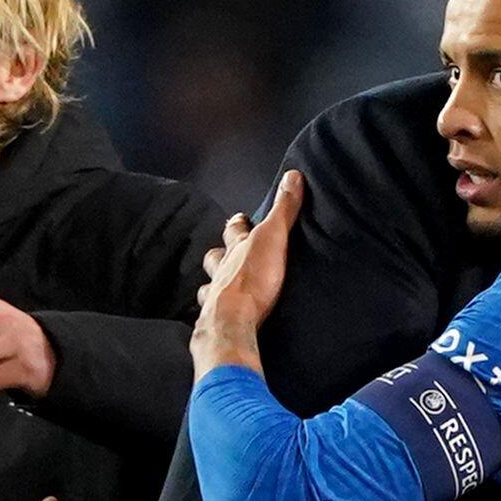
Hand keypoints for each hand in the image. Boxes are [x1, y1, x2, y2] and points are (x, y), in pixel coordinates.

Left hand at [192, 171, 302, 373]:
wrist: (232, 323)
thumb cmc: (252, 281)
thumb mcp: (273, 239)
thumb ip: (284, 210)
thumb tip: (292, 176)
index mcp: (235, 250)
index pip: (235, 230)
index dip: (238, 223)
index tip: (240, 216)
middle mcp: (220, 272)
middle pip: (215, 257)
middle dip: (219, 253)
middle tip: (224, 252)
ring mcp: (215, 298)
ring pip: (208, 287)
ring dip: (214, 285)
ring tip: (219, 288)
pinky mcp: (217, 323)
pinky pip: (213, 317)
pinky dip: (215, 316)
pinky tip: (220, 320)